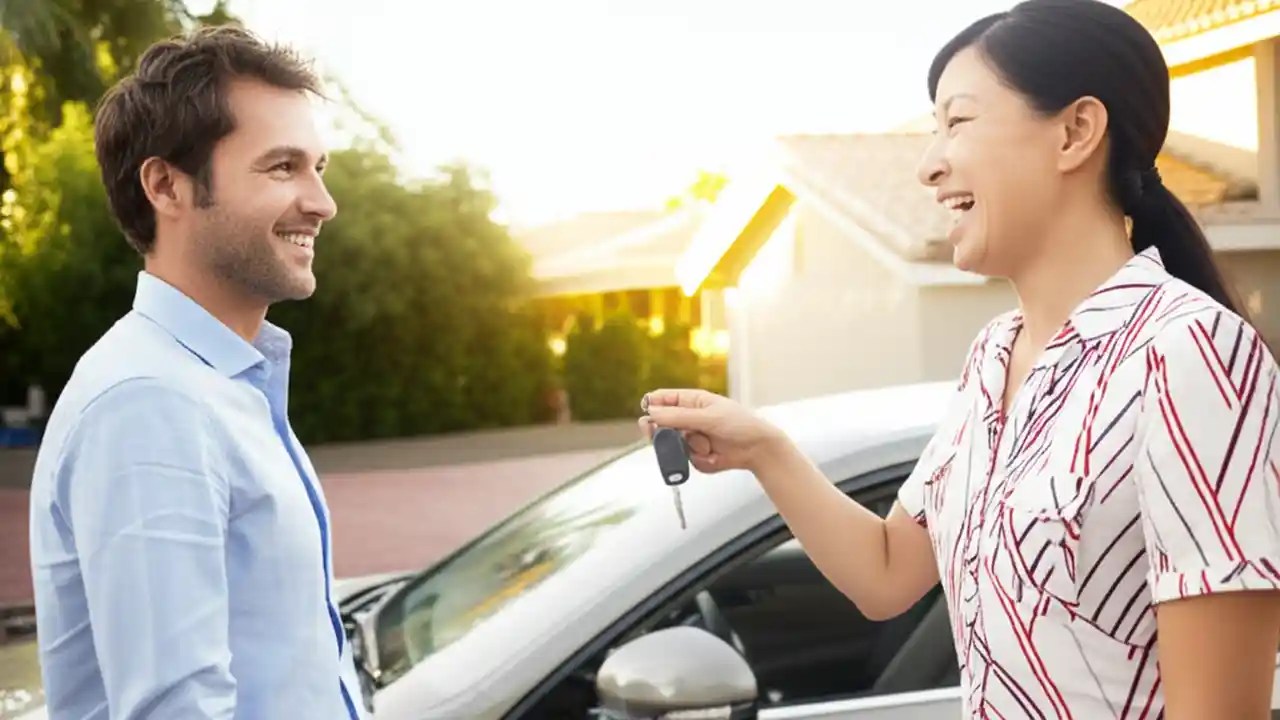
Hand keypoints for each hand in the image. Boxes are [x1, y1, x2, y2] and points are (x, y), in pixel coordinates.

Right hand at [638, 388, 785, 473]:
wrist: (757, 449)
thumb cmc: (740, 425)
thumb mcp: (708, 417)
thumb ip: (678, 416)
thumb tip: (652, 412)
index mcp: (692, 401)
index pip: (663, 399)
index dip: (652, 405)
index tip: (647, 414)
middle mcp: (689, 418)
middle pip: (661, 424)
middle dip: (663, 432)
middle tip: (659, 435)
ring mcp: (692, 438)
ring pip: (673, 444)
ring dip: (690, 446)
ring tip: (708, 445)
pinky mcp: (697, 455)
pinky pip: (686, 459)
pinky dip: (700, 458)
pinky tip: (715, 455)